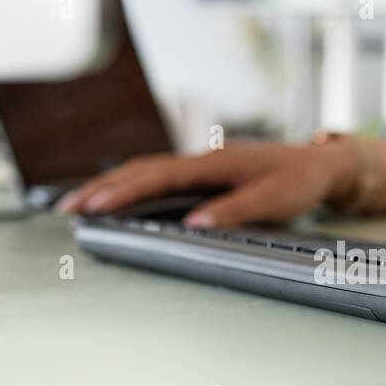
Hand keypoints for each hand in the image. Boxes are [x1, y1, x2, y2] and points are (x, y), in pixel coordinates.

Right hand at [55, 141, 359, 226]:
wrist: (320, 165)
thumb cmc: (299, 181)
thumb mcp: (273, 201)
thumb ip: (234, 212)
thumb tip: (195, 226)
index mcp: (214, 163)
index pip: (157, 177)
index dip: (123, 192)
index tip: (94, 207)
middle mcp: (202, 159)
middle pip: (139, 170)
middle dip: (99, 188)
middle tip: (65, 208)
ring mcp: (200, 164)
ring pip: (145, 170)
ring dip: (110, 185)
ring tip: (78, 203)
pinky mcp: (203, 173)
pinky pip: (157, 175)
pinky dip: (131, 184)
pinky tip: (117, 196)